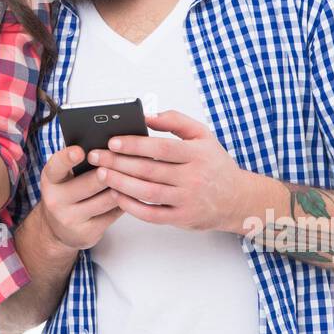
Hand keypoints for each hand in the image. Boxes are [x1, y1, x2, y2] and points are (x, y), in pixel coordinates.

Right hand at [35, 144, 123, 250]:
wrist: (56, 230)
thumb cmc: (66, 194)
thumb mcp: (63, 178)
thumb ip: (80, 164)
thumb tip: (109, 148)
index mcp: (51, 180)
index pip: (57, 166)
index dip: (67, 158)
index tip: (80, 151)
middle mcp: (56, 200)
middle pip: (89, 184)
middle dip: (109, 172)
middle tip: (124, 161)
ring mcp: (71, 219)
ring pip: (106, 199)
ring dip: (123, 187)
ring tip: (135, 176)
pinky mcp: (87, 233)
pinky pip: (113, 214)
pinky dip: (125, 202)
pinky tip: (132, 194)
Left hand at [87, 109, 250, 231]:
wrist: (237, 199)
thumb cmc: (215, 164)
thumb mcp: (203, 136)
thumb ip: (176, 121)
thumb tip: (147, 115)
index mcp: (197, 154)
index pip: (161, 148)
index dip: (135, 144)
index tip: (113, 140)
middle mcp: (193, 177)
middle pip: (149, 170)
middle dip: (118, 162)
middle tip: (96, 156)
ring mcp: (187, 200)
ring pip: (147, 192)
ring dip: (120, 183)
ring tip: (101, 174)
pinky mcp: (182, 218)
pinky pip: (152, 214)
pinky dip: (132, 206)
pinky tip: (116, 196)